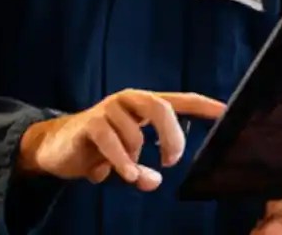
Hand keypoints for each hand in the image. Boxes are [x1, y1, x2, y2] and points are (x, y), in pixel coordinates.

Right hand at [16, 89, 225, 190]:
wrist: (56, 147)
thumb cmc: (97, 150)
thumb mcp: (126, 163)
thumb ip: (144, 170)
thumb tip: (153, 182)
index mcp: (142, 106)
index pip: (179, 100)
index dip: (203, 105)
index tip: (225, 112)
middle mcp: (127, 101)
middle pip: (160, 107)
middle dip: (172, 135)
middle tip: (172, 160)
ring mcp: (108, 110)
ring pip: (135, 132)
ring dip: (137, 158)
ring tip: (131, 173)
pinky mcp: (90, 123)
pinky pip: (112, 141)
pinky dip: (123, 161)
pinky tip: (126, 173)